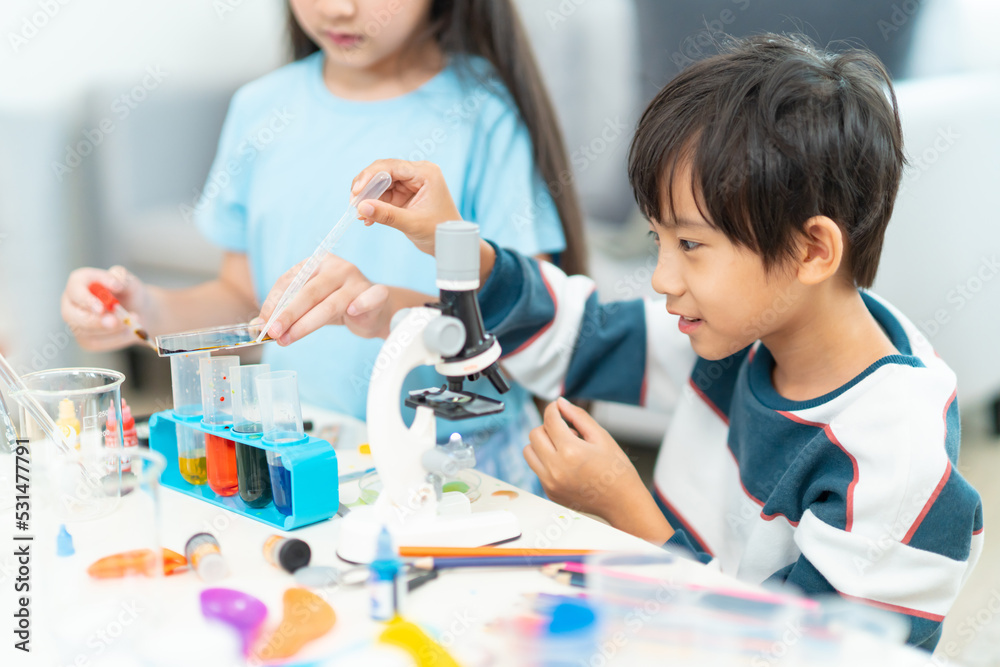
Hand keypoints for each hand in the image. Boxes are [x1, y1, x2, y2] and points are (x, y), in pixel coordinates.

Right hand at [60, 266, 149, 350]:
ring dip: (111, 330)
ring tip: (133, 321)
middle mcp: (71, 302)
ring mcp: (76, 322)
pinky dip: (116, 338)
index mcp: (79, 282)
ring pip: (85, 332)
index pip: (75, 288)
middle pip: (72, 315)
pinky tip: (129, 331)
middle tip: (115, 322)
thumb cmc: (129, 292)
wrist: (137, 310)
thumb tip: (115, 283)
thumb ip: (122, 278)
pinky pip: (97, 343)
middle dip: (95, 320)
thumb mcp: (130, 282)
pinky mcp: (85, 339)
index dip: (86, 299)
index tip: (102, 307)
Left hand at [255, 254, 390, 344]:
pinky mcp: (376, 294)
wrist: (375, 310)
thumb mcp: (310, 305)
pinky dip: (361, 304)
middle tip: (273, 333)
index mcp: (317, 262)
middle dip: (287, 314)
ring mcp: (357, 280)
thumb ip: (288, 311)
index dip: (274, 302)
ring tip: (288, 339)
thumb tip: (258, 325)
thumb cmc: (337, 305)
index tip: (262, 323)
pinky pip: (369, 299)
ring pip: (329, 304)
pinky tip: (352, 312)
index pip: (290, 280)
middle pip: (308, 292)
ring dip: (306, 324)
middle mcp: (337, 268)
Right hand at [351, 159, 461, 254]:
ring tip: (360, 216)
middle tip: (353, 203)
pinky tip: (367, 219)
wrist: (450, 244)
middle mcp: (417, 173)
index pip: (391, 166)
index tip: (356, 192)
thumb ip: (387, 215)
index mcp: (425, 173)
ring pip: (380, 184)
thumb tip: (361, 207)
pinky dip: (374, 205)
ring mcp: (410, 183)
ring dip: (368, 198)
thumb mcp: (412, 223)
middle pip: (383, 172)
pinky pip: (383, 195)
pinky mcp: (404, 194)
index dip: (370, 177)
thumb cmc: (440, 232)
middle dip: (366, 187)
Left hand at [524, 398, 673, 542]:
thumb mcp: (602, 437)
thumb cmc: (617, 471)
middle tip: (566, 431)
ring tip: (563, 448)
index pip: (550, 420)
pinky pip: (537, 469)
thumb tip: (560, 403)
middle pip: (534, 434)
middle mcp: (556, 469)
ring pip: (529, 452)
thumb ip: (579, 416)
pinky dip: (546, 461)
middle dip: (547, 427)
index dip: (552, 409)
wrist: (623, 503)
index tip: (557, 407)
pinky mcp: (549, 492)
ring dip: (541, 444)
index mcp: (571, 451)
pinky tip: (567, 464)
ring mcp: (550, 483)